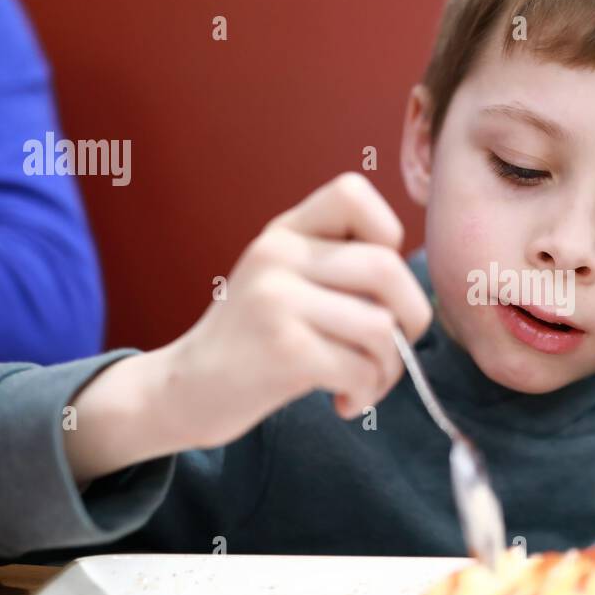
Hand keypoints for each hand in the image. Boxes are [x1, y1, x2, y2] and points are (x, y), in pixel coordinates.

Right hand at [156, 172, 432, 447]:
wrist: (182, 391)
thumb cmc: (253, 341)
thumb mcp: (282, 281)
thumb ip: (335, 266)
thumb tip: (413, 294)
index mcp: (284, 232)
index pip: (353, 193)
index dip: (387, 237)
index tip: (373, 284)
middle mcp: (278, 255)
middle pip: (388, 269)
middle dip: (410, 319)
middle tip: (388, 350)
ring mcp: (278, 300)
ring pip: (382, 326)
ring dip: (389, 369)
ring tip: (364, 383)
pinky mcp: (284, 351)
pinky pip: (362, 369)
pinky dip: (366, 394)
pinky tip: (344, 401)